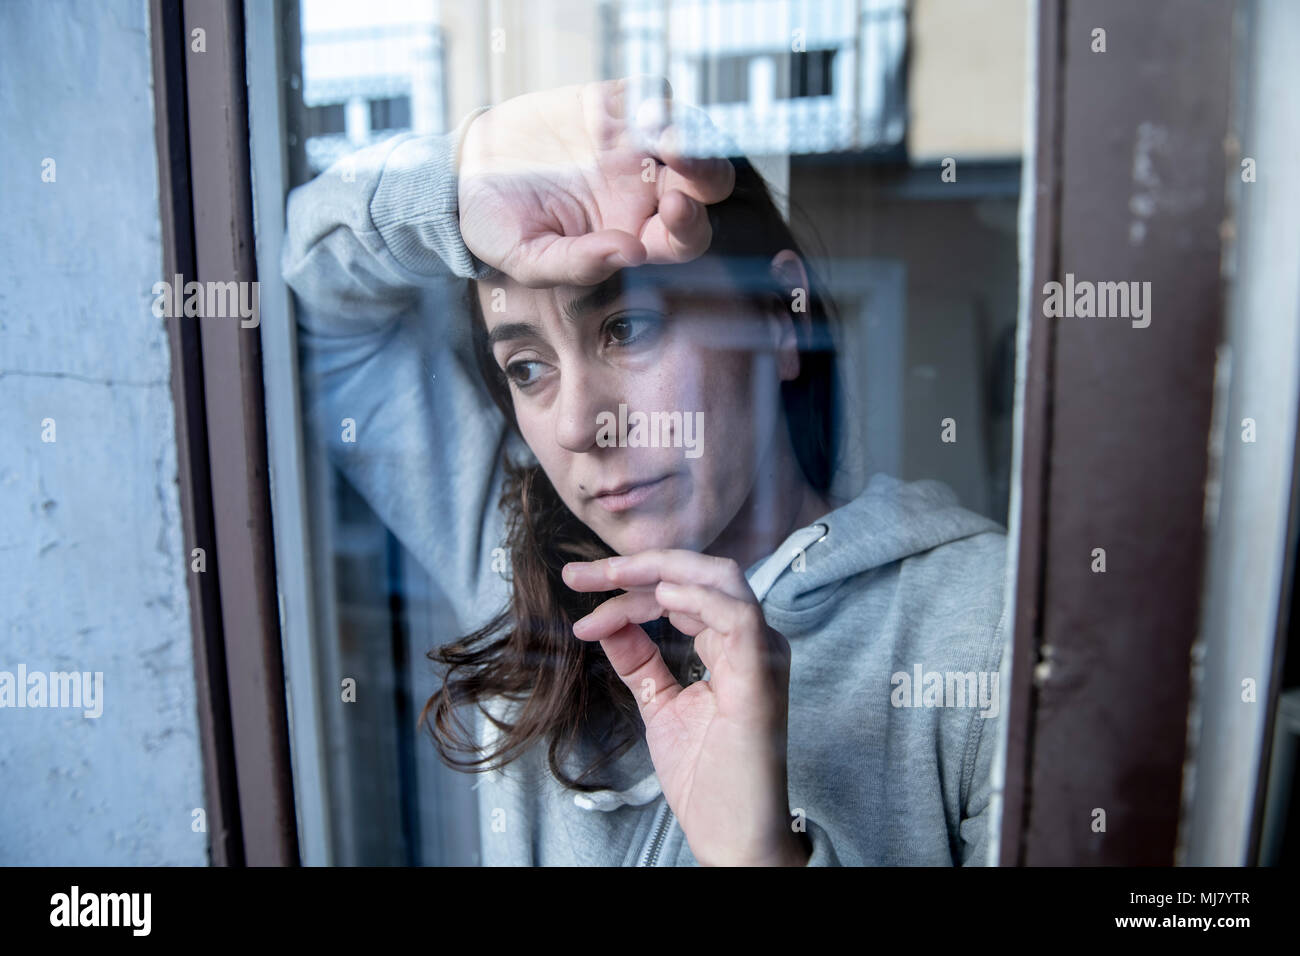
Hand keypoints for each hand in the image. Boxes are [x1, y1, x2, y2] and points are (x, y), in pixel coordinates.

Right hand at [457, 76, 735, 287]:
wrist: (462, 169)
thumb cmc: (498, 223)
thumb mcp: (525, 255)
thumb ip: (575, 263)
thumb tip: (630, 254)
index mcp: (634, 234)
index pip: (685, 238)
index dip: (690, 226)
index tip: (672, 210)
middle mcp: (645, 191)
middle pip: (705, 184)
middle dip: (706, 173)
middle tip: (682, 162)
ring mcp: (634, 146)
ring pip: (689, 135)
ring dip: (688, 132)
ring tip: (663, 133)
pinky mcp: (614, 105)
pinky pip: (653, 95)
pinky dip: (654, 98)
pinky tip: (638, 107)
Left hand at [562, 550, 809, 865]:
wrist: (731, 832)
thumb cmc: (706, 775)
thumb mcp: (659, 703)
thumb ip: (638, 659)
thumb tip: (607, 622)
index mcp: (729, 643)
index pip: (678, 591)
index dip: (626, 587)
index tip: (578, 595)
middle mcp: (750, 640)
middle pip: (698, 572)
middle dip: (635, 565)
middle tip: (581, 574)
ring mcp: (760, 654)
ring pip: (719, 579)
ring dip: (657, 571)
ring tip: (607, 580)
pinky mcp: (761, 675)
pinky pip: (738, 616)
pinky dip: (697, 597)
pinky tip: (659, 594)